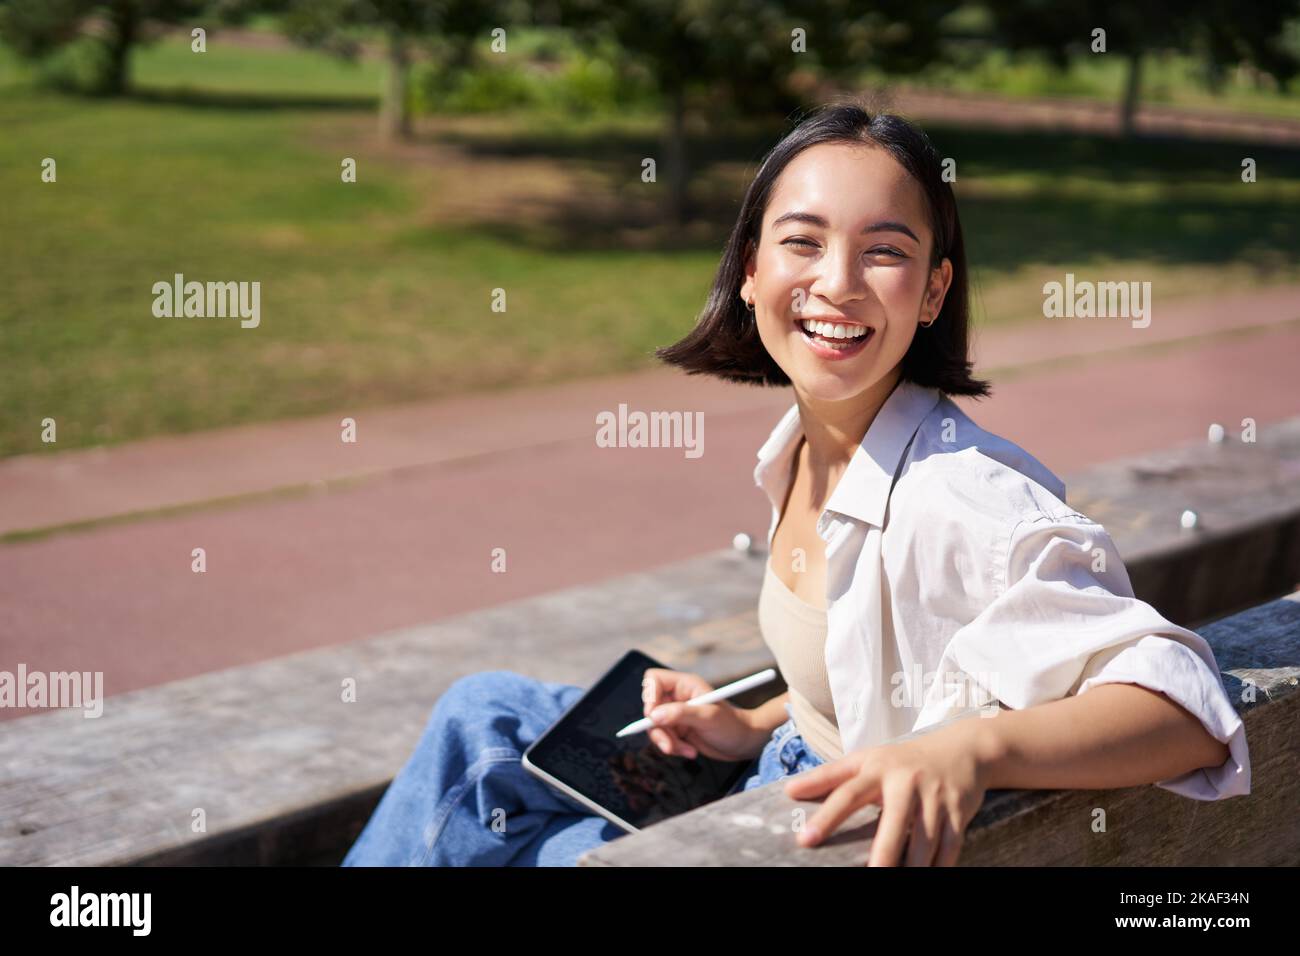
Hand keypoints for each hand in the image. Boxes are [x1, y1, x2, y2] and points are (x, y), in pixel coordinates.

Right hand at [640, 668, 767, 762]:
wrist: (745, 743)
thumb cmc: (732, 725)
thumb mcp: (707, 717)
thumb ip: (680, 714)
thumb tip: (653, 716)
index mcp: (685, 685)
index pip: (654, 680)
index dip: (649, 696)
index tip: (653, 716)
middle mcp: (678, 698)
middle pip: (650, 708)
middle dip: (658, 729)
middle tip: (669, 745)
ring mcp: (678, 715)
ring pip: (655, 727)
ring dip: (667, 742)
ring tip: (686, 751)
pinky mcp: (679, 731)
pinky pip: (664, 739)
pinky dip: (674, 748)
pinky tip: (691, 751)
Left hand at [782, 720, 989, 865]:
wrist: (962, 749)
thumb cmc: (902, 760)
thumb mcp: (865, 760)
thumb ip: (828, 776)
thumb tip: (789, 791)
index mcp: (877, 768)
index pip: (846, 793)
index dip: (826, 816)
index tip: (805, 839)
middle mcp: (906, 782)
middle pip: (893, 822)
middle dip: (882, 853)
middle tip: (870, 875)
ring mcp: (935, 797)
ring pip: (924, 841)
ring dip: (913, 867)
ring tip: (897, 882)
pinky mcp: (958, 812)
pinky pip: (949, 846)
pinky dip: (940, 866)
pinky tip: (927, 875)